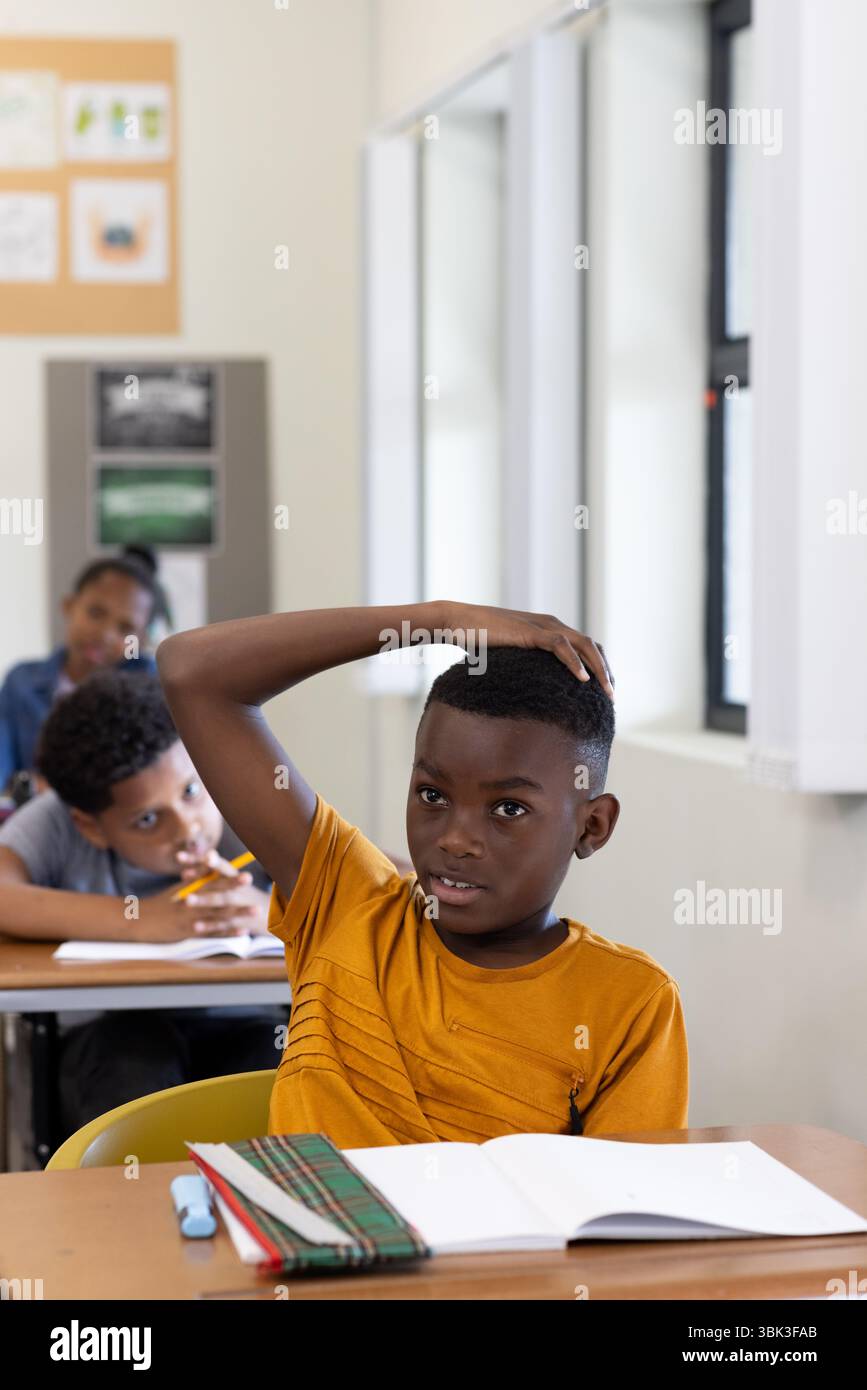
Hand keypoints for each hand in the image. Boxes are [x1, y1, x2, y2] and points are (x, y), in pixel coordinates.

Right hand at [132, 882, 260, 943]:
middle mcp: (192, 903)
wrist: (139, 920)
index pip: (212, 883)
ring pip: (218, 915)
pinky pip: (211, 933)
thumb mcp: (179, 887)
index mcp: (189, 890)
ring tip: (256, 910)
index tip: (247, 876)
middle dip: (237, 892)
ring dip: (238, 913)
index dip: (230, 879)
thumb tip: (212, 861)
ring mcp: (190, 918)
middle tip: (255, 889)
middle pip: (217, 896)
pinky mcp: (188, 933)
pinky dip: (227, 932)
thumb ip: (197, 876)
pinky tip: (242, 931)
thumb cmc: (162, 903)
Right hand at [436, 601, 614, 698]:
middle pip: (592, 647)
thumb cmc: (480, 642)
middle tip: (612, 696)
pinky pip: (560, 646)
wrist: (459, 623)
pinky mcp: (531, 632)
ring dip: (599, 669)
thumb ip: (526, 668)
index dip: (599, 667)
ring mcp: (542, 626)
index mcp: (550, 629)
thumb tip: (529, 694)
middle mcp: (552, 624)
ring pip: (583, 645)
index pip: (585, 647)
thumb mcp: (511, 657)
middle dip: (606, 671)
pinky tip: (583, 680)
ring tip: (606, 691)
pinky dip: (575, 662)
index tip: (605, 691)